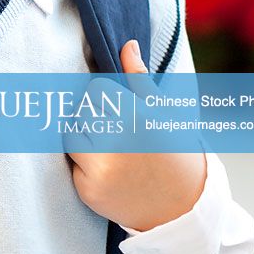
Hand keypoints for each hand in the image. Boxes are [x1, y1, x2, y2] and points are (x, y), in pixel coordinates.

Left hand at [67, 40, 205, 230]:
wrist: (183, 208)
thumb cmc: (173, 152)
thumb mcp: (164, 113)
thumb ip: (139, 78)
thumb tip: (127, 44)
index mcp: (137, 117)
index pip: (95, 89)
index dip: (105, 98)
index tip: (120, 111)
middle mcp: (117, 142)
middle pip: (80, 111)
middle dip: (93, 118)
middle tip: (118, 134)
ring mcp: (101, 169)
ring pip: (70, 136)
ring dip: (85, 141)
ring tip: (114, 152)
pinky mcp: (89, 191)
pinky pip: (71, 165)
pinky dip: (84, 168)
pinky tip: (110, 174)